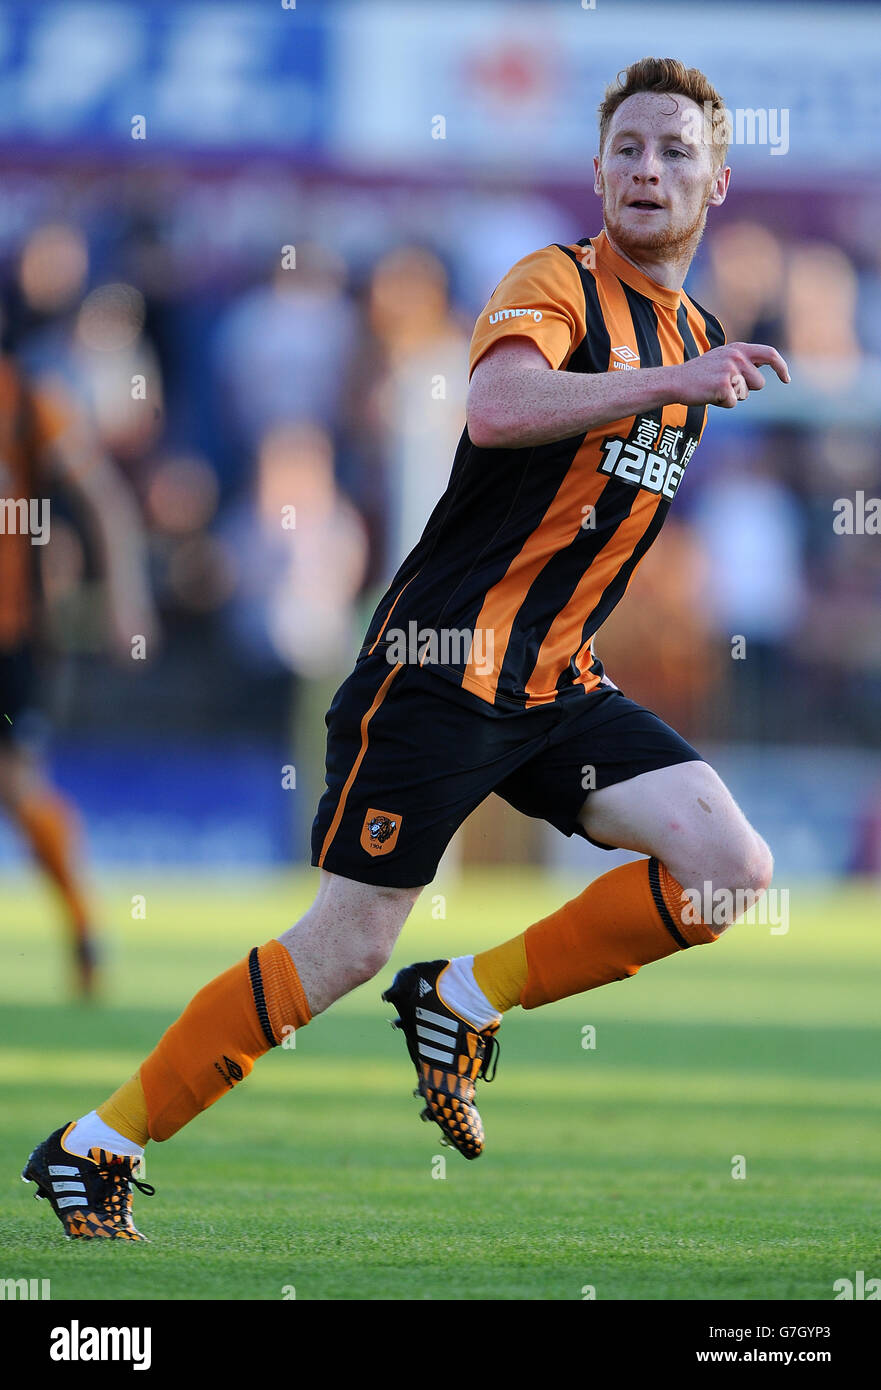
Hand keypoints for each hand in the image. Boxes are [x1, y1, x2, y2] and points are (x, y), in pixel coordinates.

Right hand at [673, 342, 789, 408]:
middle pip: (759, 383)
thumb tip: (766, 370)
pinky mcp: (723, 385)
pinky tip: (710, 395)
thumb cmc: (700, 374)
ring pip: (747, 394)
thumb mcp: (723, 359)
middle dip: (746, 389)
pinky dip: (722, 404)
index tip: (786, 379)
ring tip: (716, 388)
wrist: (675, 381)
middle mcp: (736, 356)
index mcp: (738, 348)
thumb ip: (743, 361)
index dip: (781, 367)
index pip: (770, 354)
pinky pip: (733, 402)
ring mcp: (730, 370)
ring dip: (734, 396)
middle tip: (725, 385)